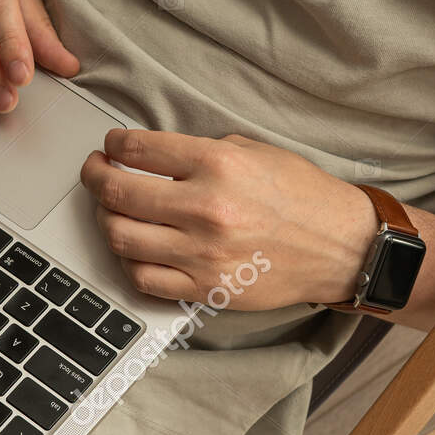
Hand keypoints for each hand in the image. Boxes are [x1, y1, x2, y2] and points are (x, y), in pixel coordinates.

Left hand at [82, 129, 380, 309]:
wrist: (339, 246)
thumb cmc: (302, 197)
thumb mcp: (254, 151)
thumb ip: (200, 151)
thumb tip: (153, 155)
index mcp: (217, 164)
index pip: (137, 149)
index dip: (114, 145)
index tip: (111, 146)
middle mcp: (205, 208)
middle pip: (117, 193)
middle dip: (94, 178)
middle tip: (96, 173)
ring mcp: (202, 253)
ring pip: (121, 238)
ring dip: (106, 221)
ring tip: (112, 211)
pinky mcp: (205, 288)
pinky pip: (144, 279)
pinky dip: (129, 262)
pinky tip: (135, 248)